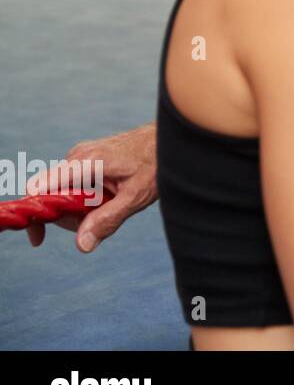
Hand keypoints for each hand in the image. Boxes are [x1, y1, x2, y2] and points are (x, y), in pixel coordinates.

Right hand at [26, 123, 157, 251]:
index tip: (39, 237)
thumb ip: (108, 219)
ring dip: (78, 208)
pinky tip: (108, 196)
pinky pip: (72, 185)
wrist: (168, 140)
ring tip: (111, 203)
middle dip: (67, 216)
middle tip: (97, 219)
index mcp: (85, 162)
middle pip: (50, 196)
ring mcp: (79, 157)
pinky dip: (84, 198)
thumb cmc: (156, 163)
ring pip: (62, 192)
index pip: (40, 188)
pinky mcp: (85, 160)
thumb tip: (82, 244)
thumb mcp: (136, 196)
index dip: (35, 213)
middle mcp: (77, 156)